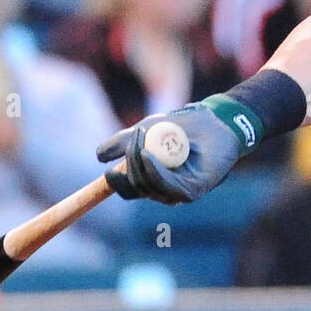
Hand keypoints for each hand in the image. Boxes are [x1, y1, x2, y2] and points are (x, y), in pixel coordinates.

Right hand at [96, 100, 250, 204]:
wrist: (212, 120)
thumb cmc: (181, 127)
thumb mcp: (145, 131)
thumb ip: (121, 143)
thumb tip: (98, 156)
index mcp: (152, 179)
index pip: (129, 190)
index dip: (117, 184)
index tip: (107, 171)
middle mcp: (164, 189)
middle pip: (137, 188)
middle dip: (130, 165)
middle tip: (134, 138)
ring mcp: (180, 191)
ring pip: (150, 188)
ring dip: (141, 165)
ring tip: (142, 142)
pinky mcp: (194, 190)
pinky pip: (169, 187)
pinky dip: (156, 172)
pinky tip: (150, 156)